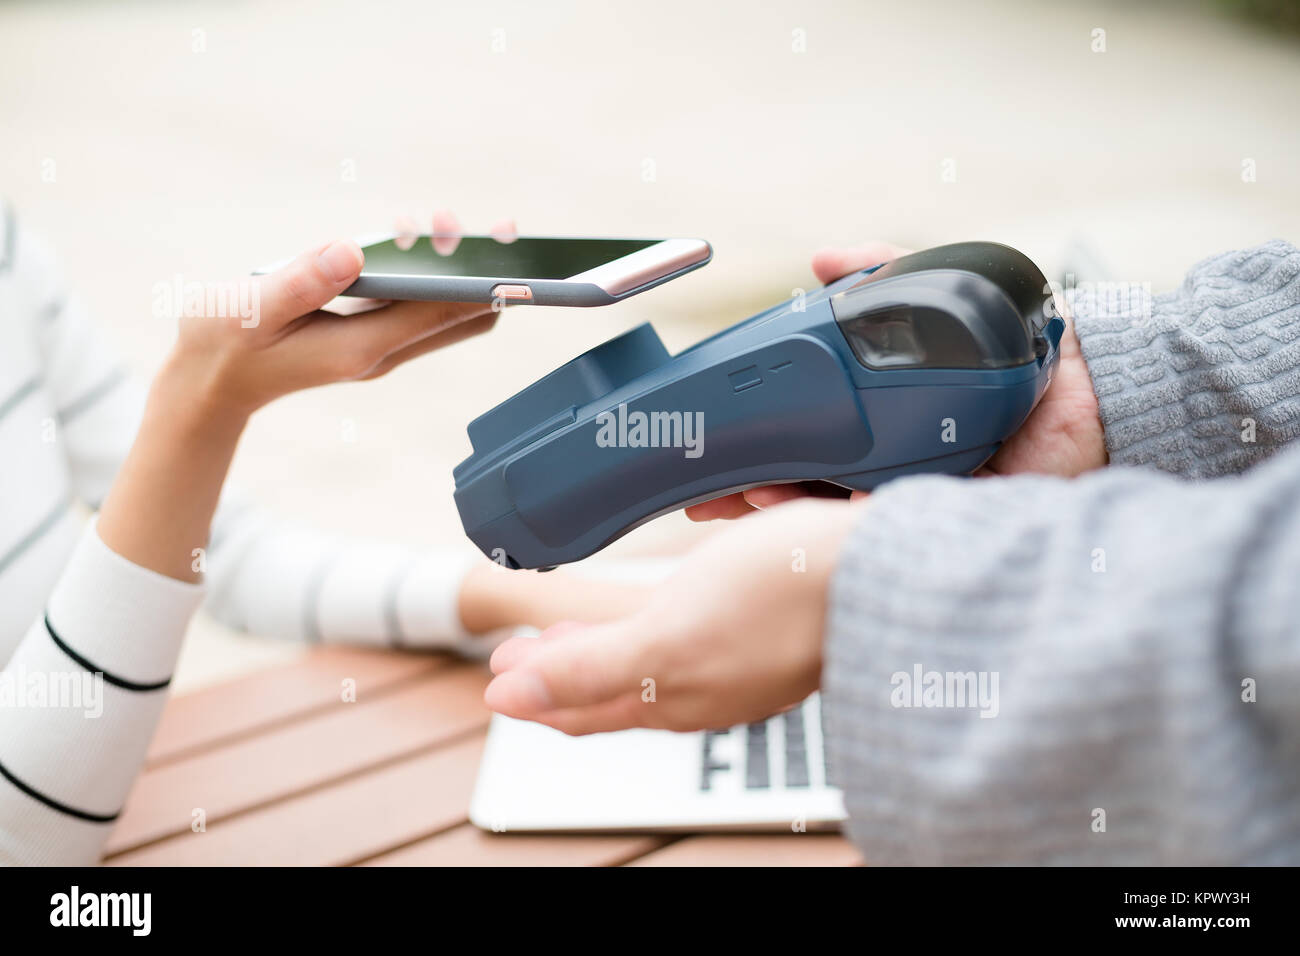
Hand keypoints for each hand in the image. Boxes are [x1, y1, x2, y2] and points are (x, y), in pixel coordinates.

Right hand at [168, 218, 499, 419]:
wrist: (206, 386)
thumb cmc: (222, 342)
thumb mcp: (249, 308)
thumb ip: (301, 280)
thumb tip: (354, 250)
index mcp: (360, 348)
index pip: (440, 314)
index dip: (481, 283)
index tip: (511, 253)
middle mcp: (380, 352)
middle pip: (462, 318)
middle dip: (487, 274)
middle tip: (502, 228)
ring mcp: (377, 346)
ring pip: (443, 311)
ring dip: (457, 268)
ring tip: (447, 220)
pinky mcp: (368, 335)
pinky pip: (417, 306)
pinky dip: (427, 273)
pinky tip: (412, 237)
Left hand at [483, 498, 864, 733]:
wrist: (885, 578)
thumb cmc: (784, 599)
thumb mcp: (667, 637)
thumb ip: (587, 668)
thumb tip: (508, 697)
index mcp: (671, 693)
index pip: (582, 704)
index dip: (536, 690)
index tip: (498, 668)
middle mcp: (703, 687)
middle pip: (613, 684)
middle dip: (562, 668)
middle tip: (523, 652)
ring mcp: (737, 662)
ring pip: (651, 663)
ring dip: (604, 647)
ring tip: (575, 630)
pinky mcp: (766, 630)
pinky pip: (691, 635)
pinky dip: (653, 626)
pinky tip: (660, 609)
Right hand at [685, 242, 1106, 520]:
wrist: (1105, 404)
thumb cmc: (1028, 361)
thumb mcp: (946, 300)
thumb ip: (892, 271)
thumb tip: (823, 258)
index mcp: (882, 423)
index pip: (804, 440)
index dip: (754, 449)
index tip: (712, 452)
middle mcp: (890, 467)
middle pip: (803, 486)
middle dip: (745, 492)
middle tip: (704, 495)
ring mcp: (911, 500)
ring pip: (827, 515)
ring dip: (773, 510)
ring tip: (731, 501)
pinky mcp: (938, 522)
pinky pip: (875, 531)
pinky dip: (832, 523)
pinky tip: (801, 510)